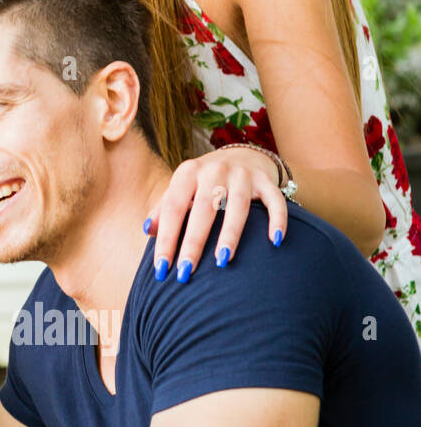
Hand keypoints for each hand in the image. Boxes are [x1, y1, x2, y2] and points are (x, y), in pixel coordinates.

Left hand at [145, 147, 287, 282]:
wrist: (240, 155)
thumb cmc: (203, 183)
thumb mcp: (180, 189)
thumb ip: (164, 209)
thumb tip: (148, 230)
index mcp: (187, 172)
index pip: (173, 207)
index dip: (166, 238)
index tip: (160, 268)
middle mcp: (214, 170)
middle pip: (203, 208)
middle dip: (193, 242)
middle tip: (186, 272)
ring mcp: (242, 174)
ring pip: (238, 206)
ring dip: (230, 234)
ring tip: (222, 260)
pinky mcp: (266, 180)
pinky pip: (275, 200)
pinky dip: (277, 219)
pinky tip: (274, 241)